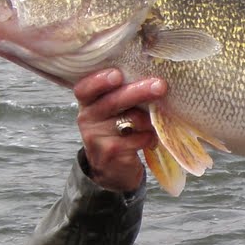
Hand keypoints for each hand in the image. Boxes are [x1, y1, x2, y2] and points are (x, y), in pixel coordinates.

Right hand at [73, 68, 166, 192]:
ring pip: (131, 120)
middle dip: (138, 92)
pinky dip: (150, 137)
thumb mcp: (111, 113)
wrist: (110, 171)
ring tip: (152, 123)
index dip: (99, 81)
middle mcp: (87, 119)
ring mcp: (98, 138)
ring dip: (148, 120)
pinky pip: (139, 138)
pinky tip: (150, 140)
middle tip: (160, 86)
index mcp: (87, 104)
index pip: (84, 89)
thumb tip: (151, 78)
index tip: (117, 74)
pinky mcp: (113, 153)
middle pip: (113, 102)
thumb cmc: (116, 132)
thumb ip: (121, 96)